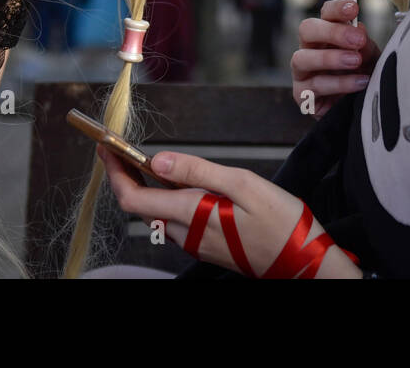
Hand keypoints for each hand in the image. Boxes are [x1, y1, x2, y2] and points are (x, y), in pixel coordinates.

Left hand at [101, 146, 359, 277]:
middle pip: (142, 205)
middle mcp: (186, 233)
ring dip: (148, 186)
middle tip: (121, 149)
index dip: (115, 172)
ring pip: (160, 212)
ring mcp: (196, 243)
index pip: (134, 197)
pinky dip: (168, 198)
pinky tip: (180, 182)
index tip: (106, 148)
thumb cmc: (280, 221)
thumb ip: (198, 172)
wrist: (304, 261)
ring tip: (148, 160)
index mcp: (191, 214)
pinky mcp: (207, 245)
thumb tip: (159, 160)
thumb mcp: (243, 185)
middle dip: (126, 175)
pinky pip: (177, 220)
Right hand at [292, 0, 380, 119]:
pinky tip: (359, 83)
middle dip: (332, 32)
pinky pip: (315, 86)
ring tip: (355, 61)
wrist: (362, 110)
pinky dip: (339, 83)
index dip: (337, 8)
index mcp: (326, 34)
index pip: (326, 13)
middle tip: (357, 39)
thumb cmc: (363, 76)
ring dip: (330, 58)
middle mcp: (309, 48)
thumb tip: (358, 29)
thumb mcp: (370, 57)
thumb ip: (364, 44)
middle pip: (307, 30)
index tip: (354, 8)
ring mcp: (302, 72)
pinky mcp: (301, 95)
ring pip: (302, 58)